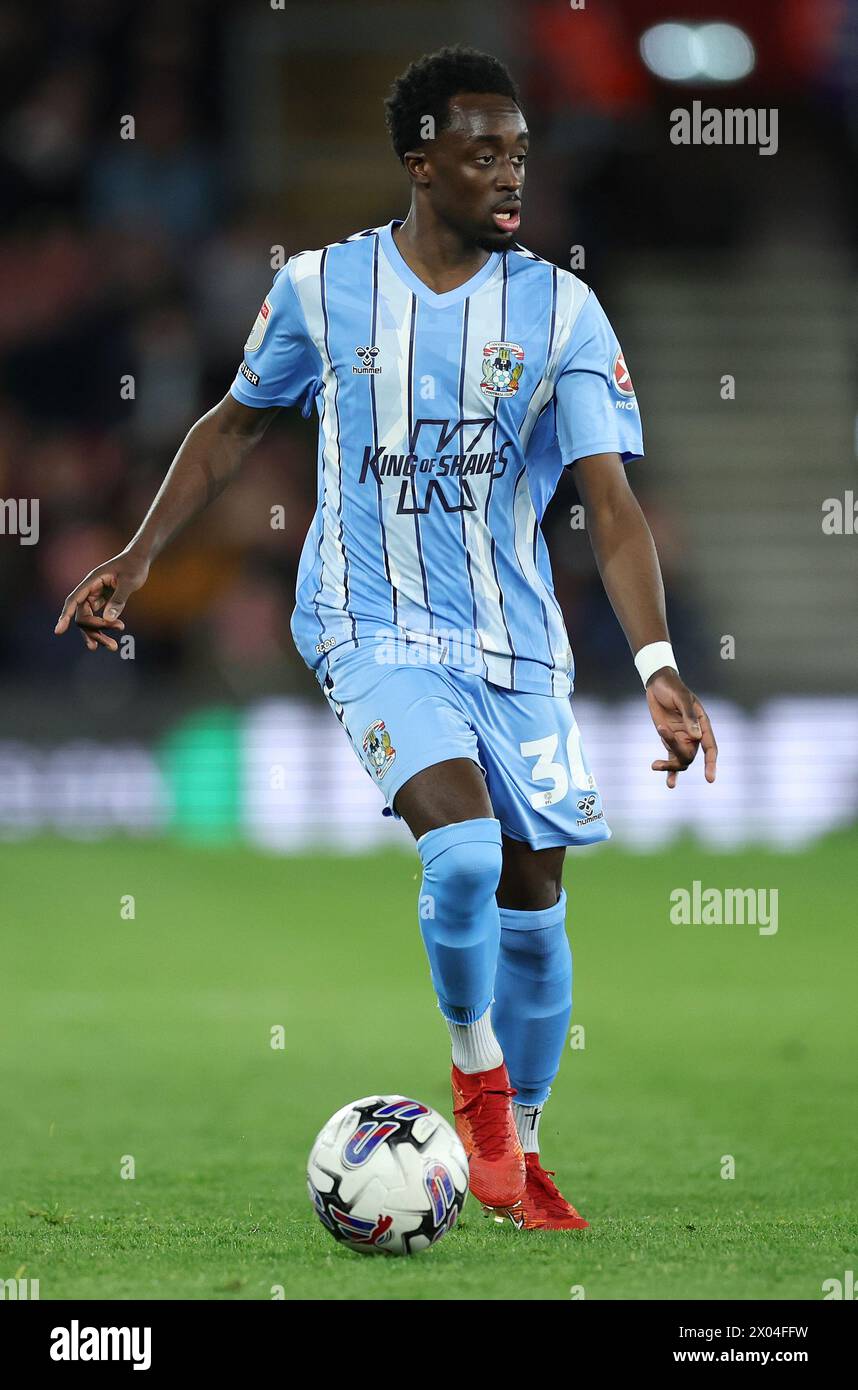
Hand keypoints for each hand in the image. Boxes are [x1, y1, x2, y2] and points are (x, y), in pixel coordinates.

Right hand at [54, 549, 149, 652]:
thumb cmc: (134, 566)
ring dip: (99, 633)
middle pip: (83, 616)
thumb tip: (109, 619)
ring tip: (113, 647)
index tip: (59, 631)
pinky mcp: (103, 600)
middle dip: (95, 631)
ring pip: (90, 619)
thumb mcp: (129, 582)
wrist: (140, 559)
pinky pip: (98, 616)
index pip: (73, 600)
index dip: (65, 616)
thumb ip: (119, 599)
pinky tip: (114, 634)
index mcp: (92, 581)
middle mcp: (90, 589)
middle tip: (112, 646)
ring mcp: (95, 595)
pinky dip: (105, 626)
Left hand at [645, 668, 717, 788]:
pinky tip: (670, 784)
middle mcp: (694, 735)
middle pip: (690, 756)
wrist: (658, 685)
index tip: (710, 779)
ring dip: (669, 766)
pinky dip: (670, 771)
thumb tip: (696, 736)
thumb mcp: (681, 698)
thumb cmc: (673, 688)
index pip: (710, 747)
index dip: (711, 763)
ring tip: (654, 765)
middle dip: (676, 756)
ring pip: (681, 761)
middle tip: (661, 738)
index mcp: (702, 724)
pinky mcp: (669, 741)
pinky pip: (672, 759)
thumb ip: (688, 716)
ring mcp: (682, 739)